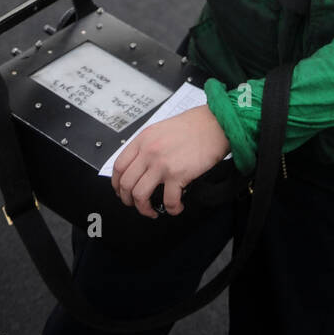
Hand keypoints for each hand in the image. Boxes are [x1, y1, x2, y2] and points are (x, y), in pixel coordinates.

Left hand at [111, 106, 230, 217]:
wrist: (216, 123)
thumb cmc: (195, 125)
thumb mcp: (163, 129)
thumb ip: (149, 145)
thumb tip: (142, 166)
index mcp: (143, 139)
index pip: (119, 166)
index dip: (117, 184)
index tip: (122, 191)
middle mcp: (149, 151)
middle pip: (126, 184)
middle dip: (129, 200)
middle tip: (136, 204)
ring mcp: (162, 164)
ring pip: (140, 195)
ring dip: (144, 209)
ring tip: (153, 211)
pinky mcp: (178, 174)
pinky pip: (168, 200)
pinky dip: (172, 209)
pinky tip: (177, 207)